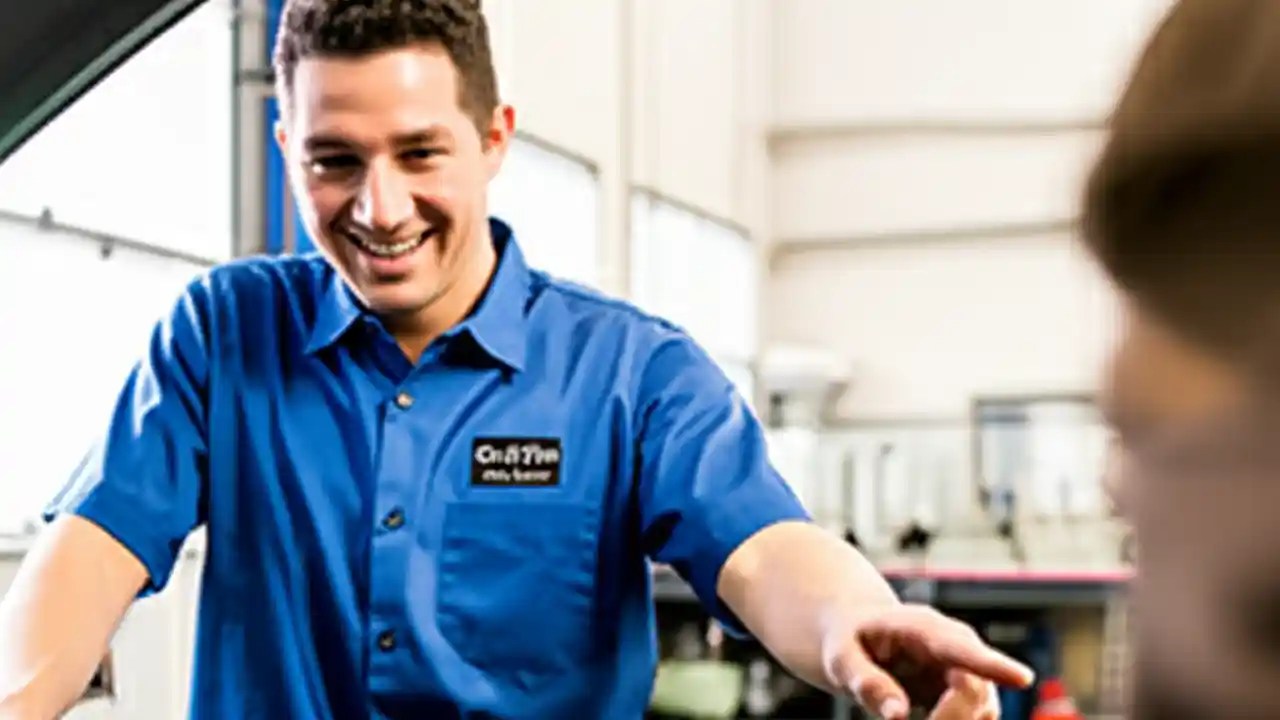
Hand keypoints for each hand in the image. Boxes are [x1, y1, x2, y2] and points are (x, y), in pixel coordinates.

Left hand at [822, 604, 1032, 719]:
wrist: (860, 631)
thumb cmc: (849, 640)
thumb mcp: (840, 657)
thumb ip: (865, 682)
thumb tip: (898, 715)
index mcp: (922, 627)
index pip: (961, 646)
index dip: (992, 664)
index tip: (1023, 678)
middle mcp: (955, 645)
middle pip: (974, 689)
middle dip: (949, 718)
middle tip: (900, 719)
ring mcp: (966, 668)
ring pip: (983, 709)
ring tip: (901, 712)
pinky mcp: (967, 692)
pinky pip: (977, 718)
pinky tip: (922, 716)